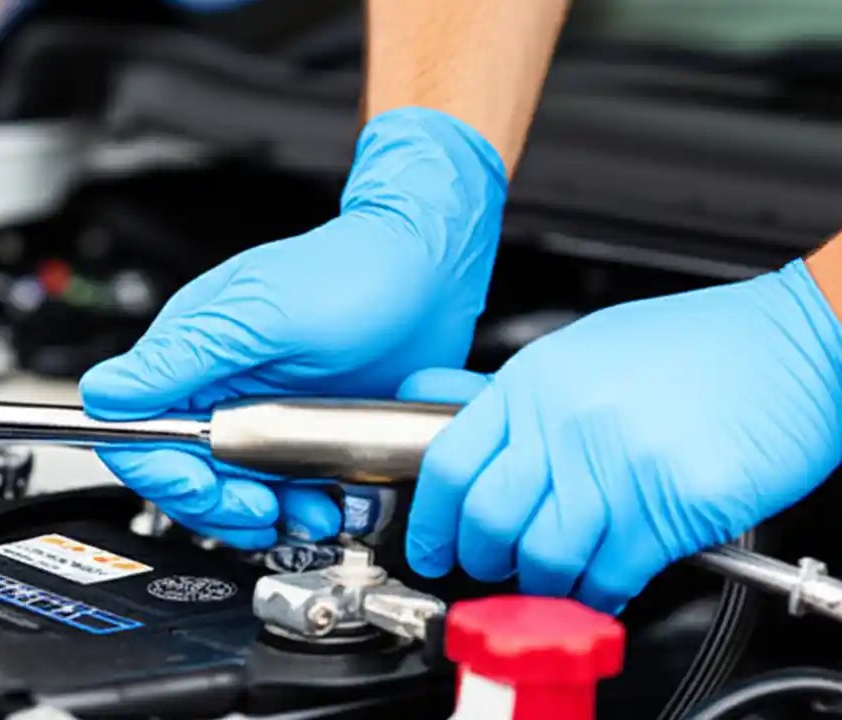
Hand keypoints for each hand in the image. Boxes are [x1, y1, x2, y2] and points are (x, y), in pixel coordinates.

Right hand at [80, 107, 506, 548]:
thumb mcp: (261, 318)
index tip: (204, 488)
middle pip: (182, 470)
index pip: (138, 429)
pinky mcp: (295, 428)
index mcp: (188, 351)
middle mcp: (214, 384)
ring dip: (262, 513)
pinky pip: (279, 484)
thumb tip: (106, 392)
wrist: (429, 274)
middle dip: (217, 502)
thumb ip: (182, 359)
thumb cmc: (353, 274)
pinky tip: (324, 504)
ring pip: (230, 486)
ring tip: (307, 514)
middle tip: (262, 513)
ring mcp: (256, 409)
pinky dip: (298, 505)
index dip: (163, 471)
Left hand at [401, 260, 841, 612]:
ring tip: (556, 578)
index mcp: (536, 380)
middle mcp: (567, 420)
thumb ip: (524, 399)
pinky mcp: (673, 501)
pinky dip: (601, 591)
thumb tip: (462, 425)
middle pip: (488, 518)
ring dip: (545, 583)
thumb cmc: (702, 347)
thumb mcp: (585, 350)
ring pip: (545, 556)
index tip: (432, 545)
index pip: (450, 461)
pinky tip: (607, 582)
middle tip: (494, 566)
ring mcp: (619, 461)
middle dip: (484, 559)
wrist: (799, 341)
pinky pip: (613, 572)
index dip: (432, 519)